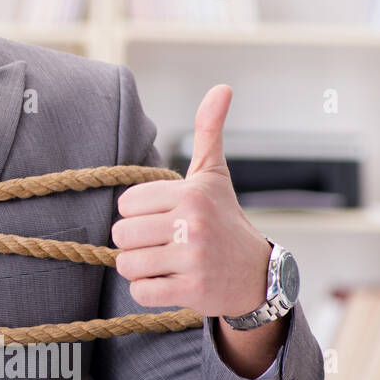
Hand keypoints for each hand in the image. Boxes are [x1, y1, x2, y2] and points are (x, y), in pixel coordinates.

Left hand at [111, 84, 270, 318]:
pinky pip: (140, 292)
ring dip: (140, 267)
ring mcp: (192, 259)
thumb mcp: (214, 175)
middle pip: (121, 235)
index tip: (162, 217)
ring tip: (166, 261)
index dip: (137, 214)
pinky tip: (171, 281)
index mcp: (190, 194)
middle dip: (135, 242)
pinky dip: (148, 290)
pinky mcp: (191, 290)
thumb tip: (221, 87)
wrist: (258, 274)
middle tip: (162, 243)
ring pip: (126, 264)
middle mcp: (192, 224)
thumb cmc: (224, 219)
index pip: (125, 205)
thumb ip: (208, 131)